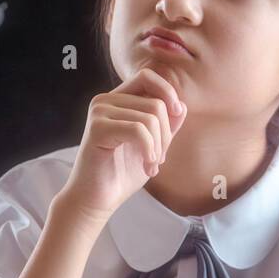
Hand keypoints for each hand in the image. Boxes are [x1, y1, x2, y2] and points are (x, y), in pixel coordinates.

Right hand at [57, 67, 187, 234]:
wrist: (97, 200)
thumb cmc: (122, 173)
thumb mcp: (153, 145)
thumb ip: (166, 124)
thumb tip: (181, 105)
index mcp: (117, 99)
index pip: (147, 77)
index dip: (167, 92)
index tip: (176, 117)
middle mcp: (105, 100)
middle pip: (156, 103)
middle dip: (166, 134)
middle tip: (159, 158)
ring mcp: (99, 112)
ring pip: (150, 118)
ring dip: (159, 147)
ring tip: (152, 165)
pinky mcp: (97, 128)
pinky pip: (138, 130)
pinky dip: (149, 150)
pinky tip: (147, 166)